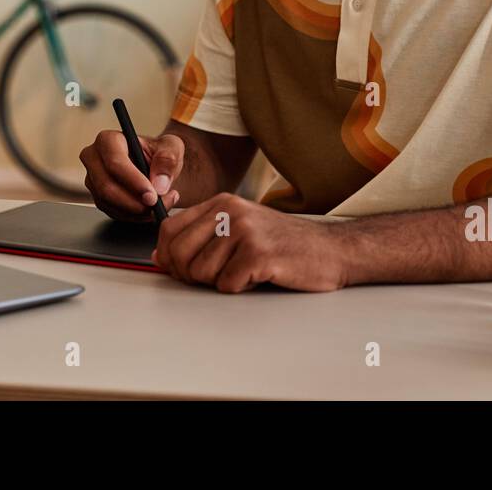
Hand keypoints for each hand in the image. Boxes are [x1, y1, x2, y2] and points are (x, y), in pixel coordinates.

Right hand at [80, 129, 183, 221]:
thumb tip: (159, 184)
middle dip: (135, 202)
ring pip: (109, 203)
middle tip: (157, 205)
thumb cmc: (160, 153)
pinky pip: (112, 213)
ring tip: (161, 205)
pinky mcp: (98, 197)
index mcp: (108, 140)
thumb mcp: (172, 148)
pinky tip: (150, 209)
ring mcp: (93, 180)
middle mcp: (94, 159)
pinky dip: (134, 216)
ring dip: (136, 211)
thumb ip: (167, 160)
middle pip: (107, 187)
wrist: (157, 167)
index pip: (115, 163)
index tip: (152, 195)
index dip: (134, 182)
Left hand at [152, 194, 349, 292]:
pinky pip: (227, 284)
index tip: (181, 268)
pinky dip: (241, 288)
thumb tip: (161, 255)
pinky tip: (259, 276)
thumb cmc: (283, 244)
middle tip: (216, 276)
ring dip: (222, 282)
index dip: (169, 256)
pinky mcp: (258, 254)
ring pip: (202, 273)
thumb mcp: (239, 230)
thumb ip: (201, 238)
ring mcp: (245, 231)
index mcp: (222, 203)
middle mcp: (230, 211)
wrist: (330, 249)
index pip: (169, 228)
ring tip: (245, 271)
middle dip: (191, 275)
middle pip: (180, 254)